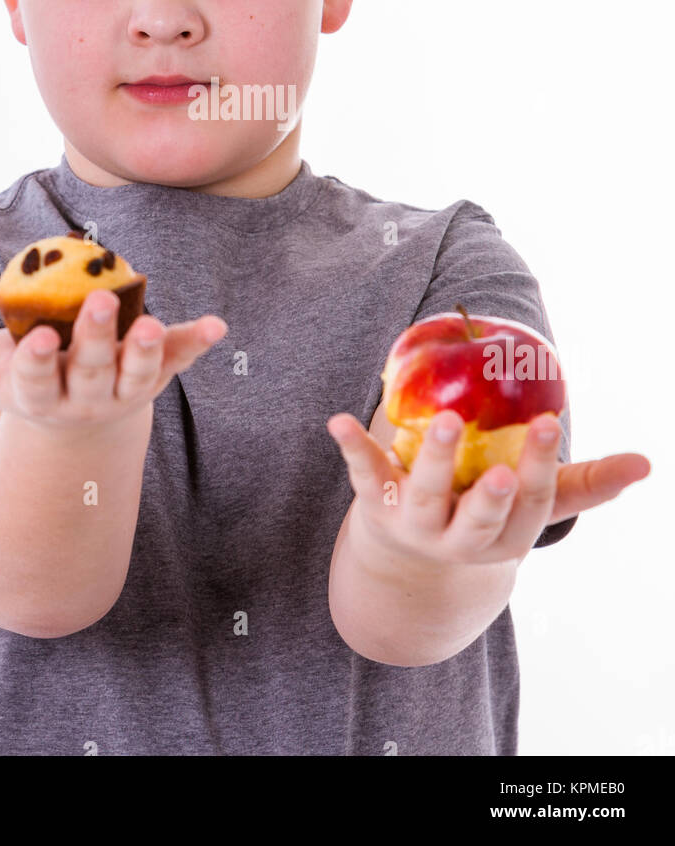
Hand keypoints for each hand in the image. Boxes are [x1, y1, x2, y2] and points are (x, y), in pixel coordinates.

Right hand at [0, 289, 227, 431]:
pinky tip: (218, 326)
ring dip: (149, 351)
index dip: (37, 363)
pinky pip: (180, 358)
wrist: (79, 416)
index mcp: (41, 395)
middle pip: (93, 371)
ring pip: (140, 373)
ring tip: (153, 324)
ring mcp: (127, 388)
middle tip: (102, 302)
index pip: (37, 381)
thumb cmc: (22, 380)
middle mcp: (88, 396)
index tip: (37, 340)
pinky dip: (199, 343)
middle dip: (97, 339)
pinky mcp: (157, 372)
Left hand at [326, 409, 650, 566]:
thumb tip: (646, 463)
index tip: (547, 424)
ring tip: (443, 419)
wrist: (409, 563)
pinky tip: (338, 420)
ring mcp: (415, 526)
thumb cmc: (484, 514)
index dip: (539, 467)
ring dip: (432, 460)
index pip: (530, 506)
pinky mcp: (376, 506)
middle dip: (490, 495)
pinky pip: (365, 476)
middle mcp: (460, 540)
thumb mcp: (531, 507)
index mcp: (505, 536)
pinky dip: (352, 448)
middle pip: (478, 519)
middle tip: (498, 469)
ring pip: (423, 497)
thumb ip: (583, 484)